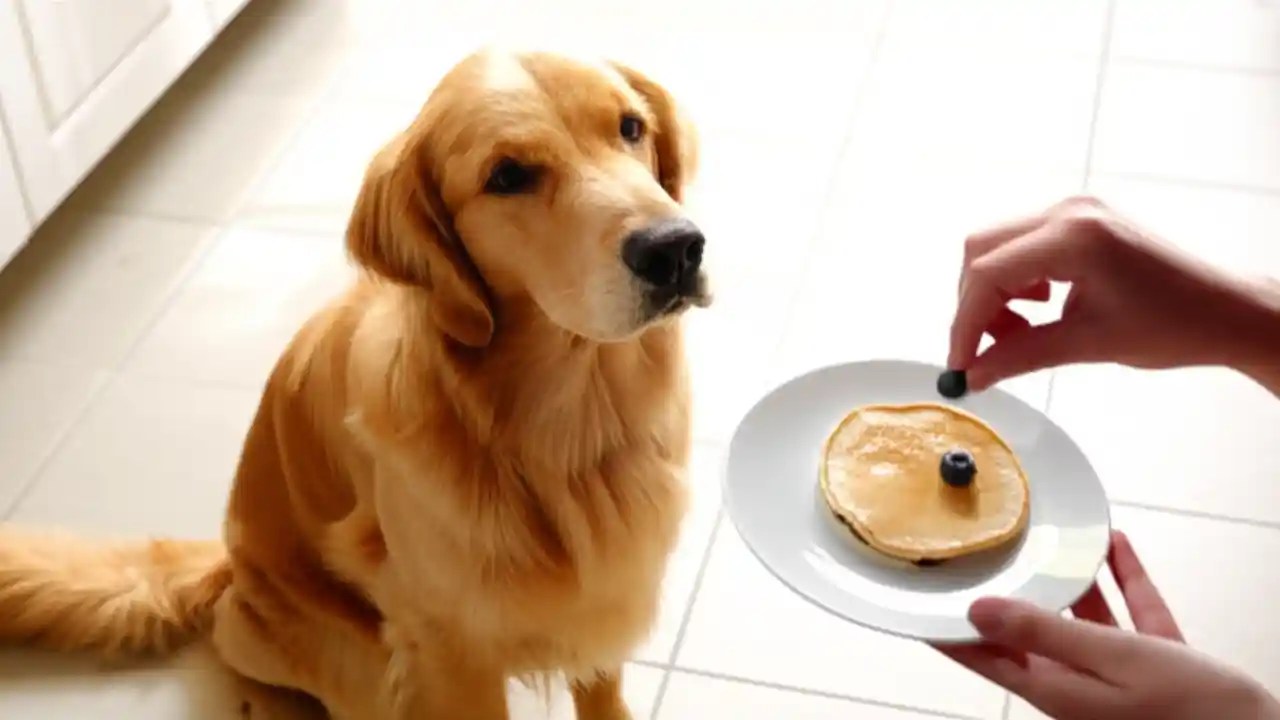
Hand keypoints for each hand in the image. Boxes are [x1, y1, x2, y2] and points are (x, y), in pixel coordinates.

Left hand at [936, 531, 1279, 719]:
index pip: (984, 656)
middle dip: (1008, 594)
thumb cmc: (1192, 713)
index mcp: (1056, 690)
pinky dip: (1120, 580)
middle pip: (1028, 631)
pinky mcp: (1155, 665)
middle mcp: (1079, 684)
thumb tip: (976, 611)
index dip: (950, 630)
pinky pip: (1127, 615)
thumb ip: (1043, 632)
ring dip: (1069, 579)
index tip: (921, 602)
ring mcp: (1117, 676)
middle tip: (983, 556)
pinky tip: (1114, 547)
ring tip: (1051, 540)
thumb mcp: (1110, 662)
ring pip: (1080, 618)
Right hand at [949, 196, 1279, 391]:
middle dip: (974, 305)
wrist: (1224, 310)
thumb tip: (973, 376)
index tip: (960, 364)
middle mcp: (1068, 212)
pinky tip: (1040, 308)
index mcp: (1074, 236)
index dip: (965, 322)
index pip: (988, 272)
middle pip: (981, 250)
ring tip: (1020, 332)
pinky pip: (1023, 245)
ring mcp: (1074, 211)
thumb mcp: (1088, 344)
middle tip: (987, 351)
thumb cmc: (1173, 325)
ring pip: (997, 247)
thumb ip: (1021, 356)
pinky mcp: (1080, 221)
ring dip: (995, 293)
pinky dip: (1016, 281)